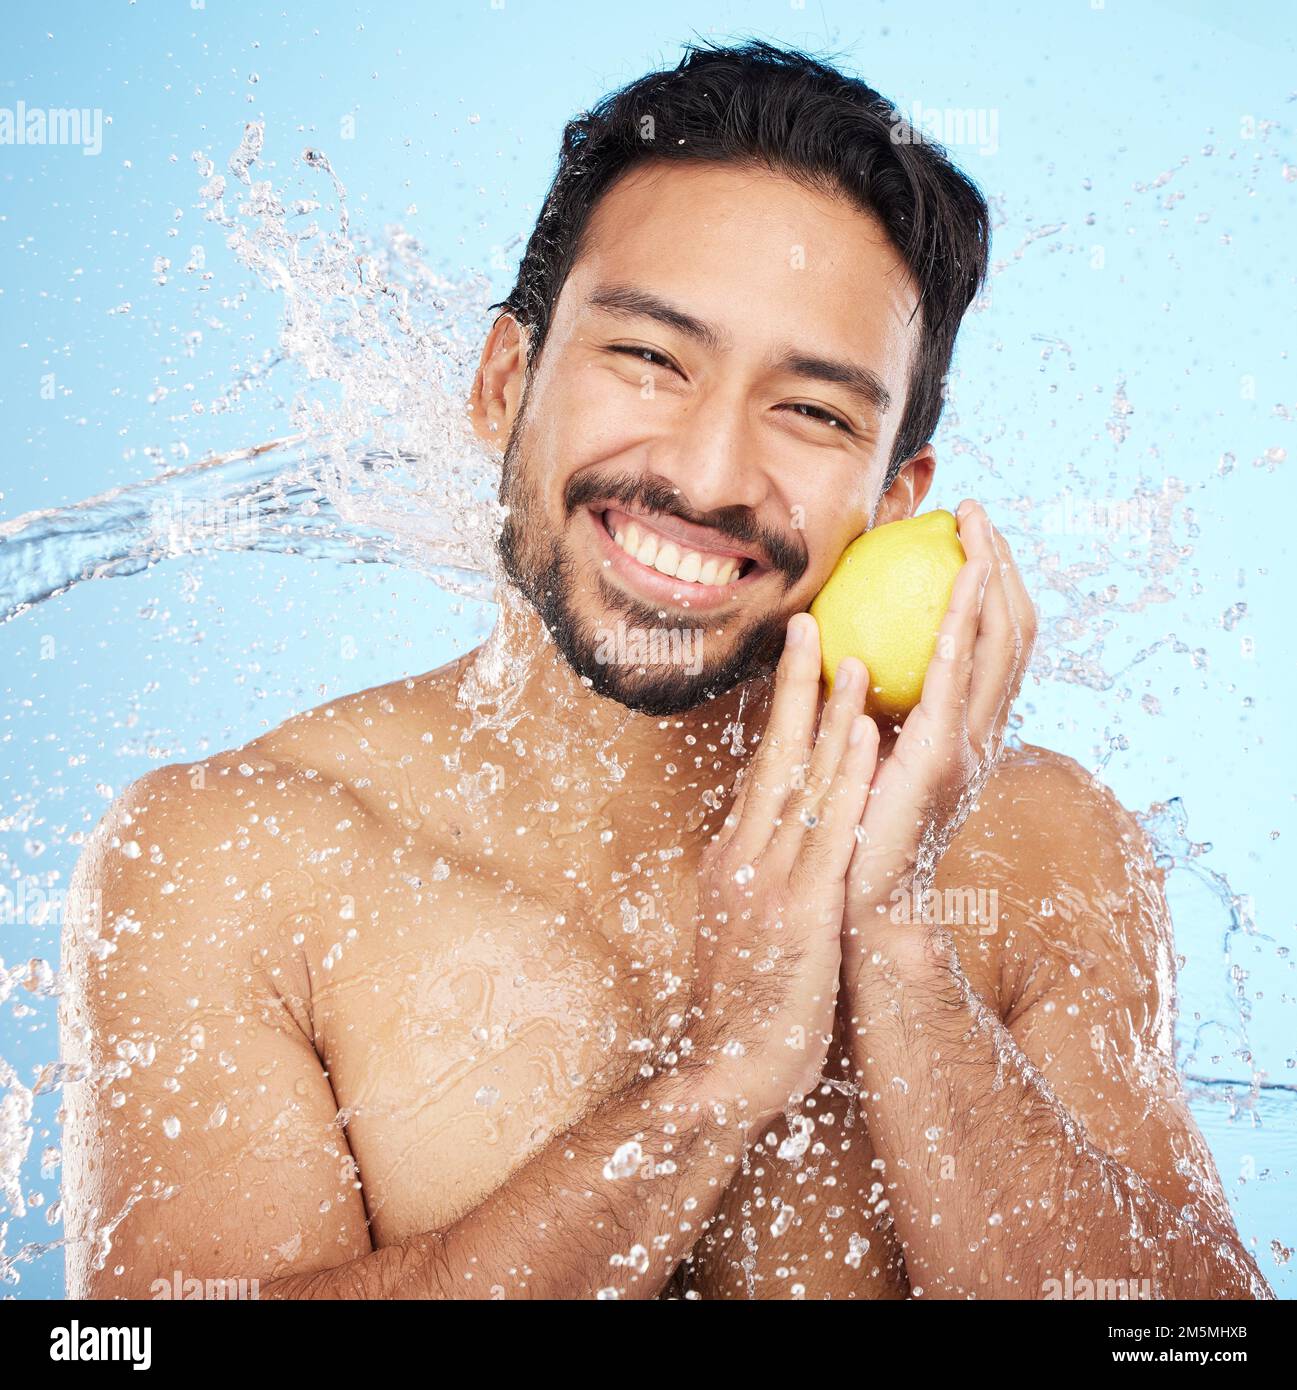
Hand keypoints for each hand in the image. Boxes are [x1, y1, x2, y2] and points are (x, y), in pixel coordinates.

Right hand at [684, 611, 878, 1129]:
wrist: (720, 1074)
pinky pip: (828, 834)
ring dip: (824, 716)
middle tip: (808, 625)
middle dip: (791, 689)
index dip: (780, 714)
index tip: (798, 664)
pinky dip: (846, 779)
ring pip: (800, 784)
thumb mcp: (741, 925)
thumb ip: (756, 876)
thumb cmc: (743, 1006)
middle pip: (771, 757)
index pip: (760, 771)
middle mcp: (744, 856)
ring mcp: (767, 881)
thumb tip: (770, 844)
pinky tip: (866, 737)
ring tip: (846, 655)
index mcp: (733, 857)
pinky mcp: (796, 912)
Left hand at [842, 499, 1036, 982]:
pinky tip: (960, 580)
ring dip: (989, 577)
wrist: (866, 906)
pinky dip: (965, 623)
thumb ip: (874, 708)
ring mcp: (967, 745)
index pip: (990, 644)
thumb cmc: (858, 832)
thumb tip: (847, 651)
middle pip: (1007, 632)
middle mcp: (978, 732)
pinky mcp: (939, 757)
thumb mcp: (871, 757)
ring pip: (995, 644)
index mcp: (964, 731)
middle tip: (975, 511)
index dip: (988, 586)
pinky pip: (955, 677)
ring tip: (974, 524)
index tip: (968, 535)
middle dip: (998, 564)